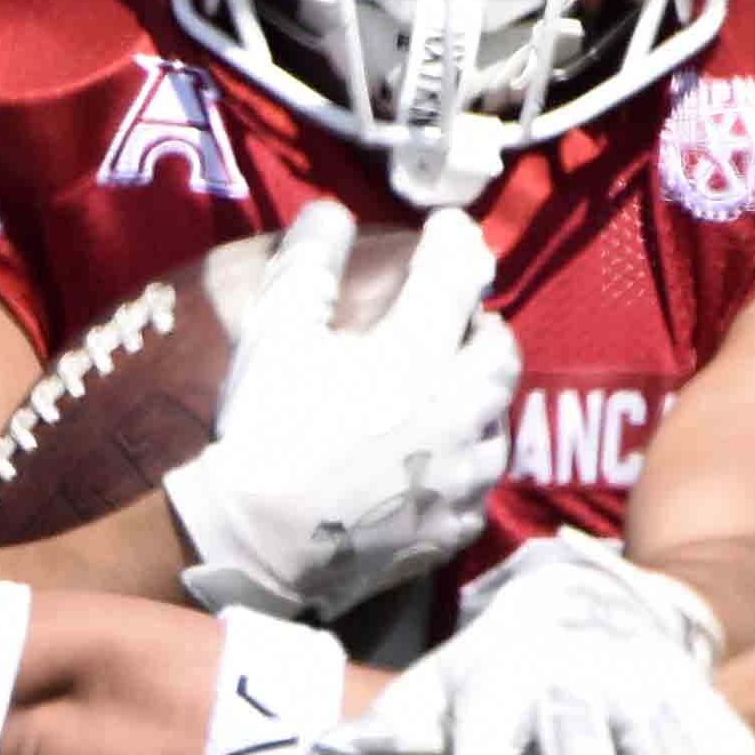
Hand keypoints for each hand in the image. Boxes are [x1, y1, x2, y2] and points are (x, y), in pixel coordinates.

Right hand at [166, 202, 520, 621]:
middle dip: (484, 327)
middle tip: (461, 321)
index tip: (447, 229)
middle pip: (500, 352)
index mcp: (416, 355)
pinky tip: (437, 466)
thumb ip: (309, 266)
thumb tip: (331, 212)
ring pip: (497, 423)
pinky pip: (476, 490)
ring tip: (451, 395)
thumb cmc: (264, 430)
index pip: (457, 276)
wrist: (254, 541)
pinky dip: (462, 467)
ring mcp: (460, 478)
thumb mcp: (275, 335)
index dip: (455, 241)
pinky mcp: (450, 530)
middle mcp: (457, 411)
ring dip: (480, 399)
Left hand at [313, 533, 754, 754]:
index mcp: (500, 684)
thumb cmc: (489, 677)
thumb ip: (382, 736)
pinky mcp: (681, 690)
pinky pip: (709, 721)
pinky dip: (730, 749)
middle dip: (579, 753)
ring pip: (649, 728)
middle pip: (574, 725)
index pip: (484, 727)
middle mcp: (568, 682)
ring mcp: (631, 683)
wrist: (566, 609)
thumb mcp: (434, 698)